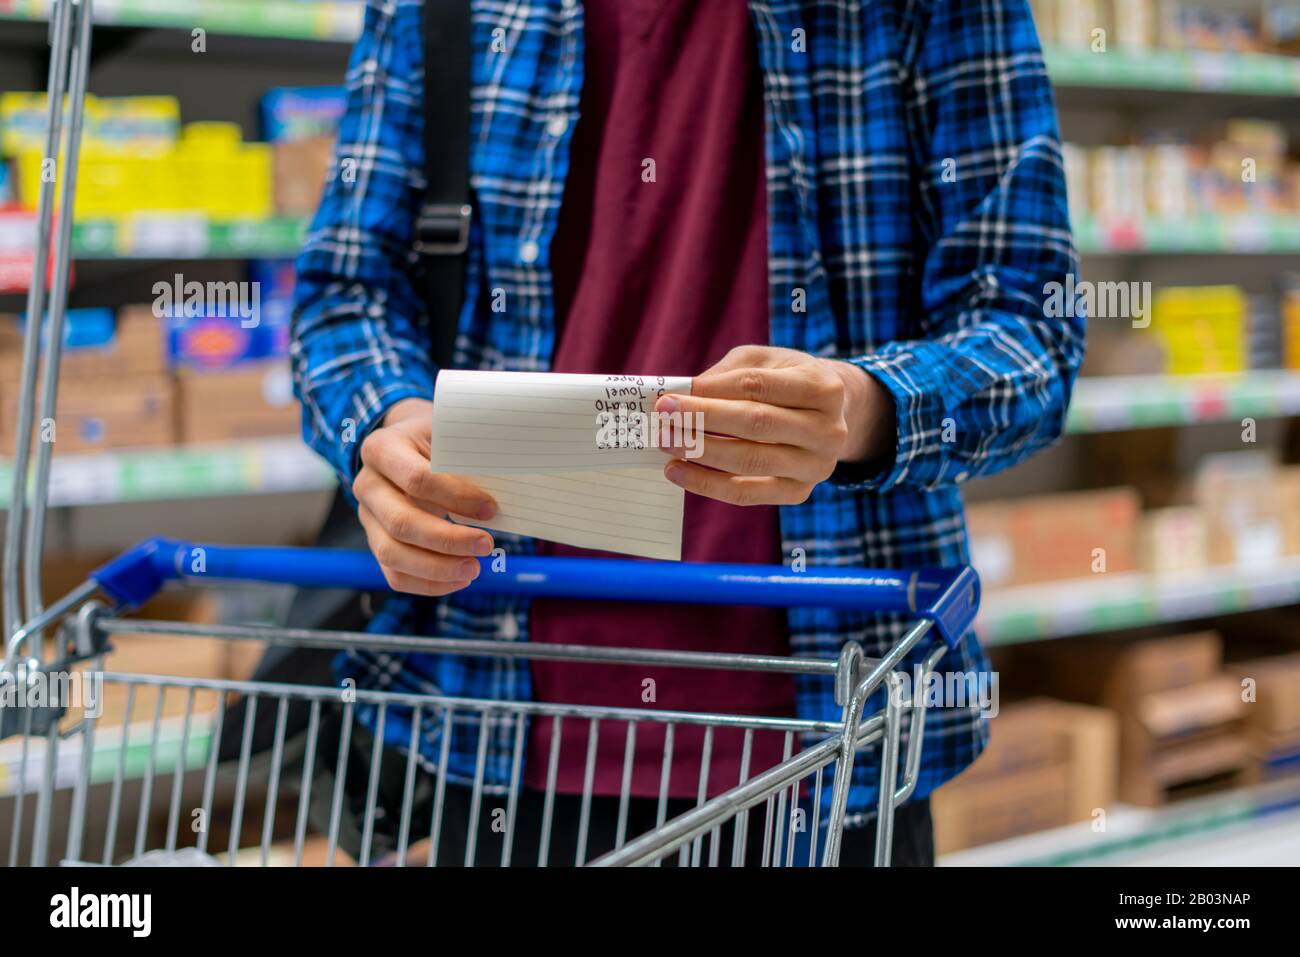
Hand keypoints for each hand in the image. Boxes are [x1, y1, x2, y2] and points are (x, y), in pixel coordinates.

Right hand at [353, 398, 497, 595]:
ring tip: (474, 569)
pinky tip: (460, 579)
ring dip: (437, 569)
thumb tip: (510, 479)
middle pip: (401, 523)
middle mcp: (367, 485)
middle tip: (486, 545)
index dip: (456, 498)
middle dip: (448, 540)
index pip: (418, 480)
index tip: (490, 509)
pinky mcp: (376, 542)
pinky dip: (429, 584)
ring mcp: (367, 517)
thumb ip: (469, 451)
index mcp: (382, 449)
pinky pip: (394, 574)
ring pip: (392, 554)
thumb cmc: (436, 440)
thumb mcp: (449, 432)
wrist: (408, 446)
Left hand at [655, 345, 893, 505]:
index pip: (757, 386)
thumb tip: (681, 397)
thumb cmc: (785, 381)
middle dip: (702, 419)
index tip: (672, 395)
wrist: (828, 416)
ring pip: (749, 461)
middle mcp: (828, 430)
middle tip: (663, 416)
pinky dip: (706, 484)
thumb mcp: (763, 362)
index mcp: (823, 387)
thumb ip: (726, 375)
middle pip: (756, 424)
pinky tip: (677, 470)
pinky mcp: (798, 492)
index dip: (711, 392)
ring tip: (665, 441)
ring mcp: (816, 466)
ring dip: (700, 452)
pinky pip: (746, 493)